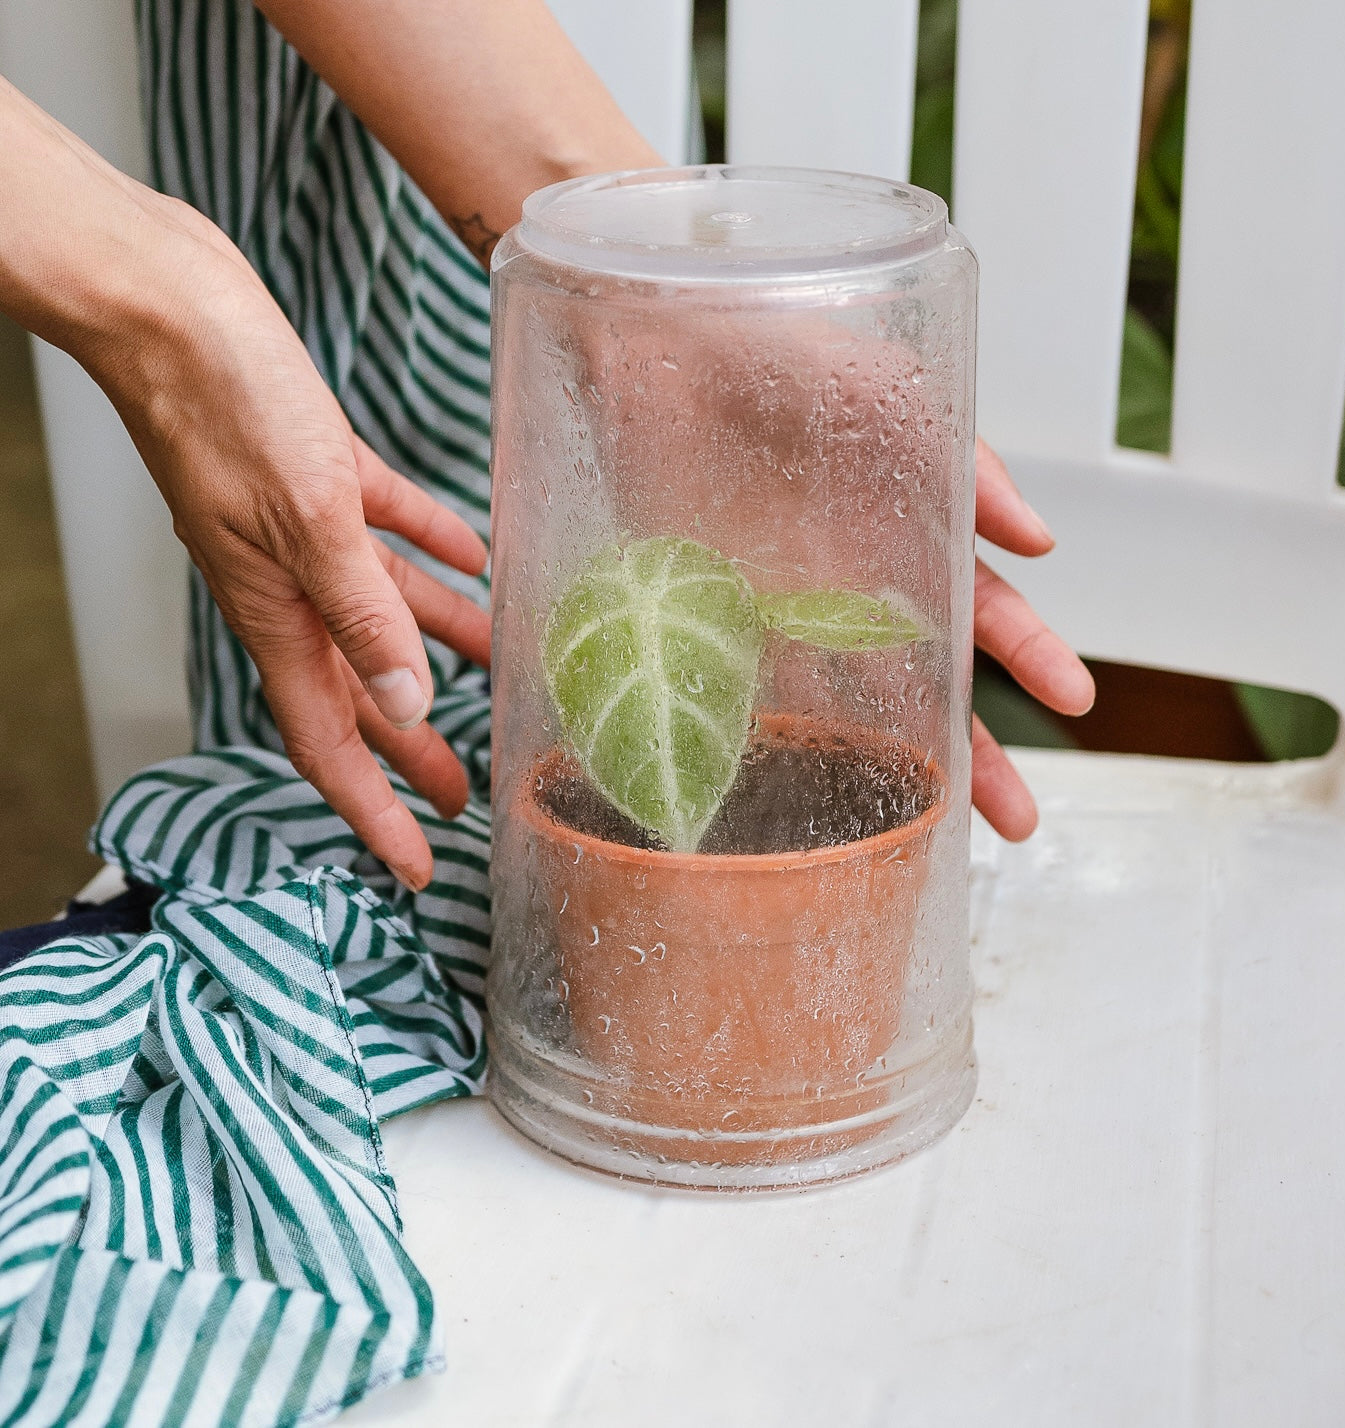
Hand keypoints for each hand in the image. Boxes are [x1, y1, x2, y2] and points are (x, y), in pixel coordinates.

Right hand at [86, 198, 490, 891]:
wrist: (170, 303)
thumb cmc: (226, 406)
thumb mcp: (310, 523)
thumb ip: (362, 613)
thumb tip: (408, 704)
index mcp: (277, 614)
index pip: (329, 742)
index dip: (373, 812)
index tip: (415, 868)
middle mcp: (291, 585)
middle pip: (362, 691)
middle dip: (413, 750)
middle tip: (464, 796)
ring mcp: (305, 530)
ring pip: (386, 610)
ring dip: (440, 646)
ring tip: (499, 677)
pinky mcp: (322, 472)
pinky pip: (389, 527)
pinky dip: (432, 548)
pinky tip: (473, 557)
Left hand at [547, 300, 1092, 841]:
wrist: (651, 330)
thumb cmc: (777, 339)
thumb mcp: (886, 381)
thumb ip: (961, 456)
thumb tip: (1039, 543)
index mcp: (904, 528)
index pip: (981, 606)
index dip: (1028, 654)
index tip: (1075, 703)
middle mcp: (849, 582)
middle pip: (925, 682)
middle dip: (976, 752)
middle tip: (1018, 822)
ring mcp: (779, 605)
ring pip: (844, 707)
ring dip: (886, 770)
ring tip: (927, 837)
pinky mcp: (708, 614)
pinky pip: (745, 692)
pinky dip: (770, 747)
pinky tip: (791, 801)